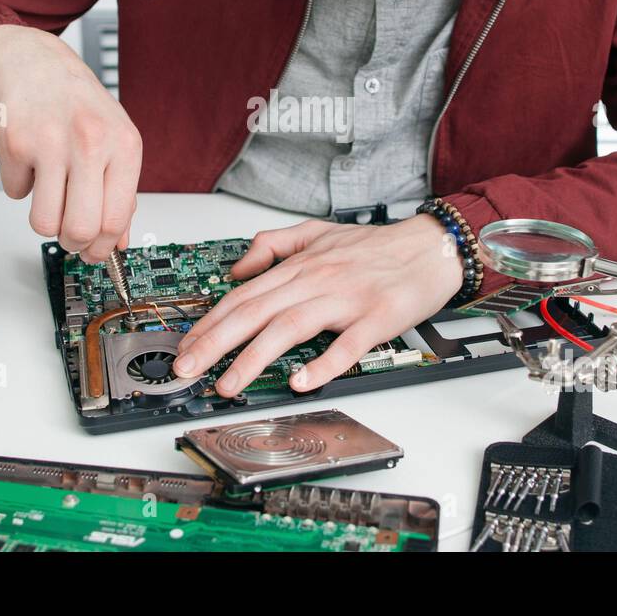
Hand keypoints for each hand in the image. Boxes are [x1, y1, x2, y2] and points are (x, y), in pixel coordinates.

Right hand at [0, 24, 141, 260]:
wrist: (33, 61)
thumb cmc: (78, 104)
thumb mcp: (115, 142)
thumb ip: (120, 194)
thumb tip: (118, 243)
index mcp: (124, 145)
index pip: (115, 219)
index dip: (102, 248)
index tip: (94, 253)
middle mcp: (91, 142)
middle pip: (79, 229)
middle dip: (72, 242)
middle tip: (68, 232)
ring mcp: (51, 142)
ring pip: (43, 223)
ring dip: (44, 217)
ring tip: (50, 190)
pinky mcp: (14, 143)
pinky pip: (15, 194)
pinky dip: (21, 184)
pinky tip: (30, 157)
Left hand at [173, 214, 463, 394]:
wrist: (431, 247)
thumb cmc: (377, 247)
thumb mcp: (318, 232)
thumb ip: (275, 244)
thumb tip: (237, 267)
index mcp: (301, 265)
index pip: (243, 295)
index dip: (210, 321)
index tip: (185, 345)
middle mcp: (318, 280)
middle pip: (257, 311)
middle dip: (216, 342)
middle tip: (187, 368)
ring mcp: (347, 300)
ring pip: (291, 327)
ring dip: (254, 358)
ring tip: (228, 384)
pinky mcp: (377, 318)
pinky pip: (347, 344)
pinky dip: (323, 363)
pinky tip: (301, 381)